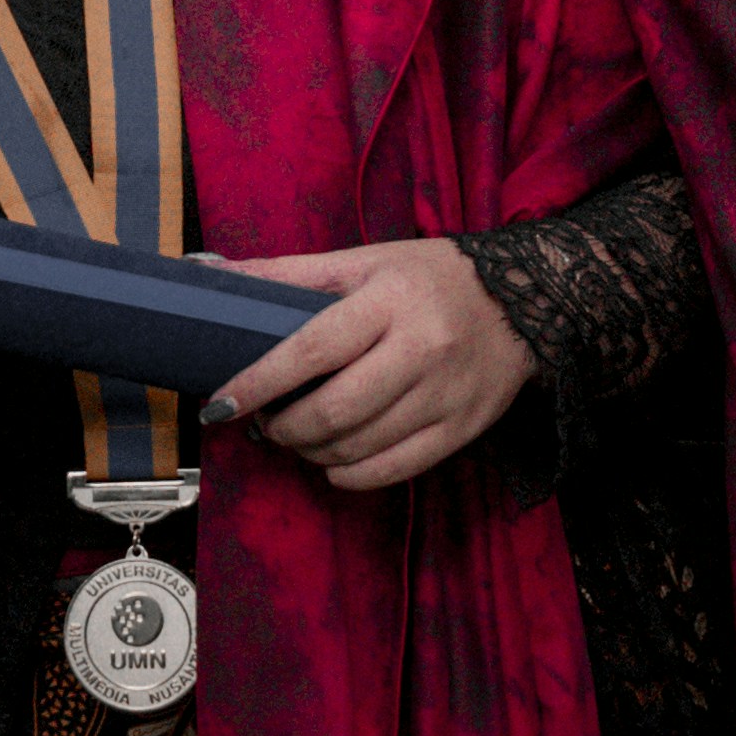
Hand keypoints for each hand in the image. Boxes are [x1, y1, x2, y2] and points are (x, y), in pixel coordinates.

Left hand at [195, 237, 525, 490]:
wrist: (525, 301)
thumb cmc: (429, 278)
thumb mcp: (363, 261)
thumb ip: (288, 273)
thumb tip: (210, 272)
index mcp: (389, 300)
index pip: (311, 350)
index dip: (258, 382)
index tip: (220, 403)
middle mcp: (420, 349)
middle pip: (334, 410)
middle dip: (284, 427)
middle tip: (265, 422)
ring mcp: (444, 395)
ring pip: (359, 447)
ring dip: (311, 451)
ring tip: (296, 436)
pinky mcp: (462, 430)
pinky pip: (393, 470)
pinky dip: (350, 474)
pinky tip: (332, 462)